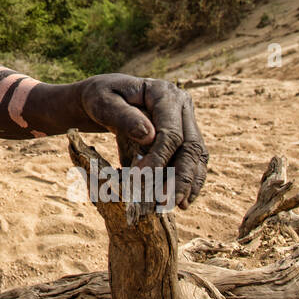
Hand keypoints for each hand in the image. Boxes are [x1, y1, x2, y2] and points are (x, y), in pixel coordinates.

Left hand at [76, 74, 208, 208]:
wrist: (106, 96)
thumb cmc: (101, 98)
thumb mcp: (103, 103)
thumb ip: (123, 116)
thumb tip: (149, 136)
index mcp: (164, 93)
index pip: (170, 131)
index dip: (159, 158)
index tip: (141, 178)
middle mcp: (182, 105)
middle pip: (191, 145)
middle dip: (180, 177)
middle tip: (167, 201)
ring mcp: (187, 119)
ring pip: (197, 155)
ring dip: (189, 182)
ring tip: (178, 205)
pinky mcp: (185, 133)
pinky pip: (193, 159)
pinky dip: (189, 179)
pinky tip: (183, 199)